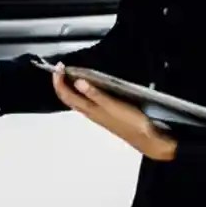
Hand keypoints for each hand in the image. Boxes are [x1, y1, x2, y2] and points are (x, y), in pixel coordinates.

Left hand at [50, 64, 177, 161]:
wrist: (147, 139)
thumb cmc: (131, 121)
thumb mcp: (113, 106)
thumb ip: (95, 94)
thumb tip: (77, 82)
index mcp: (89, 110)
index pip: (66, 95)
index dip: (58, 81)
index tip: (59, 67)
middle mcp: (89, 112)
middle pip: (68, 98)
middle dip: (61, 82)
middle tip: (61, 67)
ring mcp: (97, 114)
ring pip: (76, 99)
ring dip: (70, 86)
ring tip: (71, 72)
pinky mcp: (105, 113)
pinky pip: (86, 100)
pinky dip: (82, 90)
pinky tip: (88, 84)